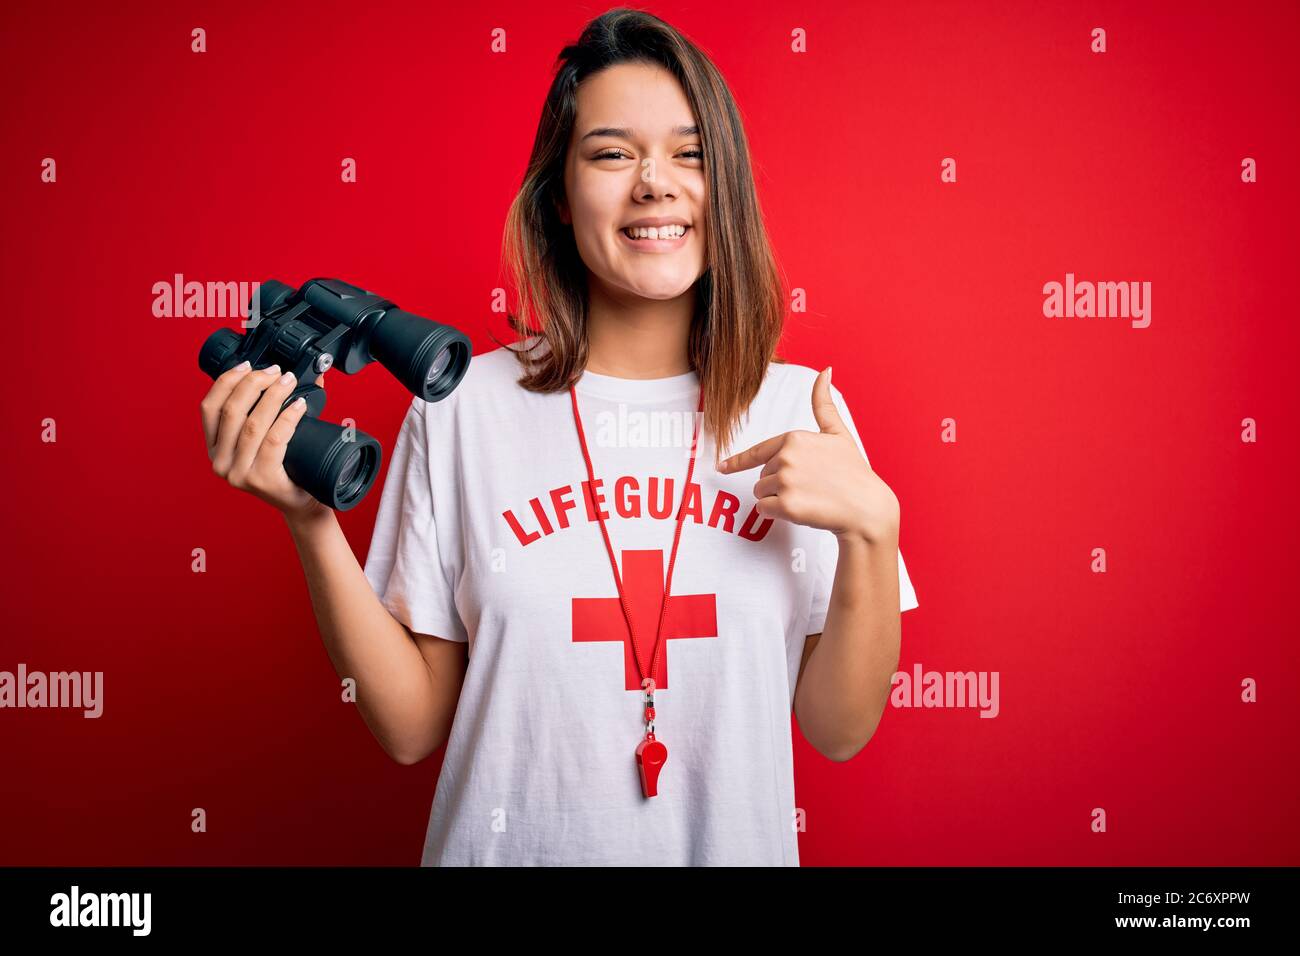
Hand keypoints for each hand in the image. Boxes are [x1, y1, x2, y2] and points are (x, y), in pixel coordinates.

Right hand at [200, 361, 331, 524]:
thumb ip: (266, 409)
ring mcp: (238, 473)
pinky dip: (288, 417)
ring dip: (273, 396)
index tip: (248, 365)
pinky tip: (299, 405)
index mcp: (214, 448)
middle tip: (277, 372)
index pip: (209, 408)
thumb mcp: (266, 438)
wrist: (301, 501)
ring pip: (253, 423)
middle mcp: (220, 462)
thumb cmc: (285, 467)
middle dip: (254, 383)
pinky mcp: (261, 479)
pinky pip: (274, 439)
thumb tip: (293, 371)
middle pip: (231, 411)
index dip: (227, 381)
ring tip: (290, 382)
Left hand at [716, 367, 899, 543]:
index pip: (758, 452)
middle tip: (809, 487)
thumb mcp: (838, 433)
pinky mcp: (786, 505)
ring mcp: (785, 481)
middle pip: (762, 476)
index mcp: (794, 438)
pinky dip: (777, 514)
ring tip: (807, 498)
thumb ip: (823, 404)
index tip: (721, 467)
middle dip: (779, 484)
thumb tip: (825, 371)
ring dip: (777, 500)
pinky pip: (764, 510)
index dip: (737, 461)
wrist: (867, 507)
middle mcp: (787, 457)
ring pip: (761, 493)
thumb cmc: (853, 472)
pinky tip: (801, 511)